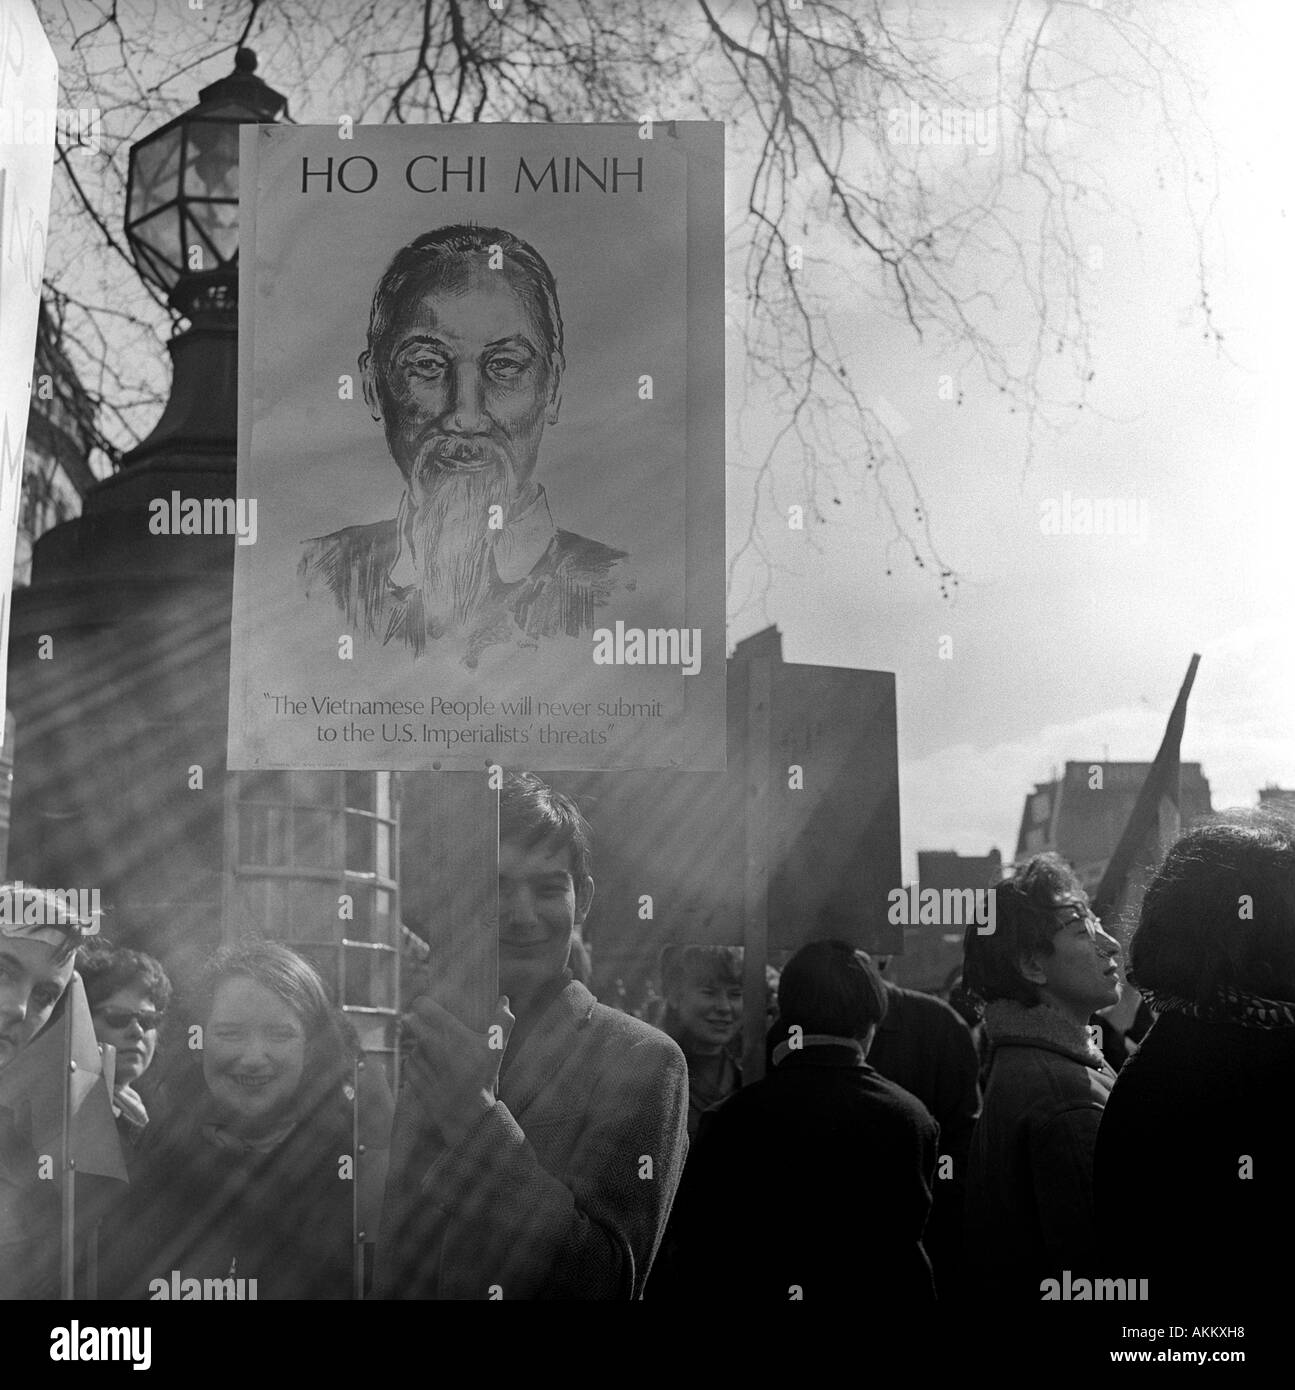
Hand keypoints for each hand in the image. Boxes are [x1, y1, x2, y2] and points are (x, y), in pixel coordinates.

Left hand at [402, 994, 514, 1147]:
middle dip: (413, 1021)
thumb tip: (504, 999)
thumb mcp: (497, 1048)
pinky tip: (424, 1065)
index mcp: (454, 1035)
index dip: (421, 1003)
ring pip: (411, 1044)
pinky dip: (414, 1062)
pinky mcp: (414, 1079)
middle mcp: (435, 1047)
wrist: (470, 1114)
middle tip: (416, 1021)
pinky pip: (408, 1063)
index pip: (425, 1008)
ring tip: (428, 1050)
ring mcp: (423, 1064)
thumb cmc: (484, 1077)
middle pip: (411, 1023)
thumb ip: (503, 1021)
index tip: (421, 1003)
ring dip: (416, 1045)